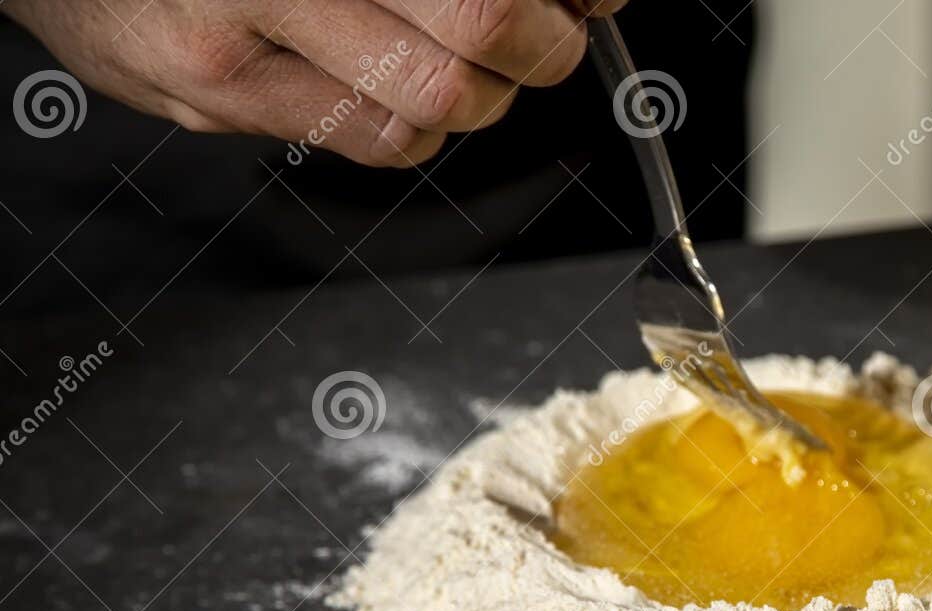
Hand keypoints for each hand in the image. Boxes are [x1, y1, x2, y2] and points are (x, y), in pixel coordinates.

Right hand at [7, 0, 628, 166]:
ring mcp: (234, 31)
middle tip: (549, 34)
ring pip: (432, 103)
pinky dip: (418, 126)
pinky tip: (401, 87)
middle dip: (540, 43)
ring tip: (475, 63)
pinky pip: (371, 140)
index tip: (586, 1)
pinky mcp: (210, 92)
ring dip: (485, 94)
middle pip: (476, 27)